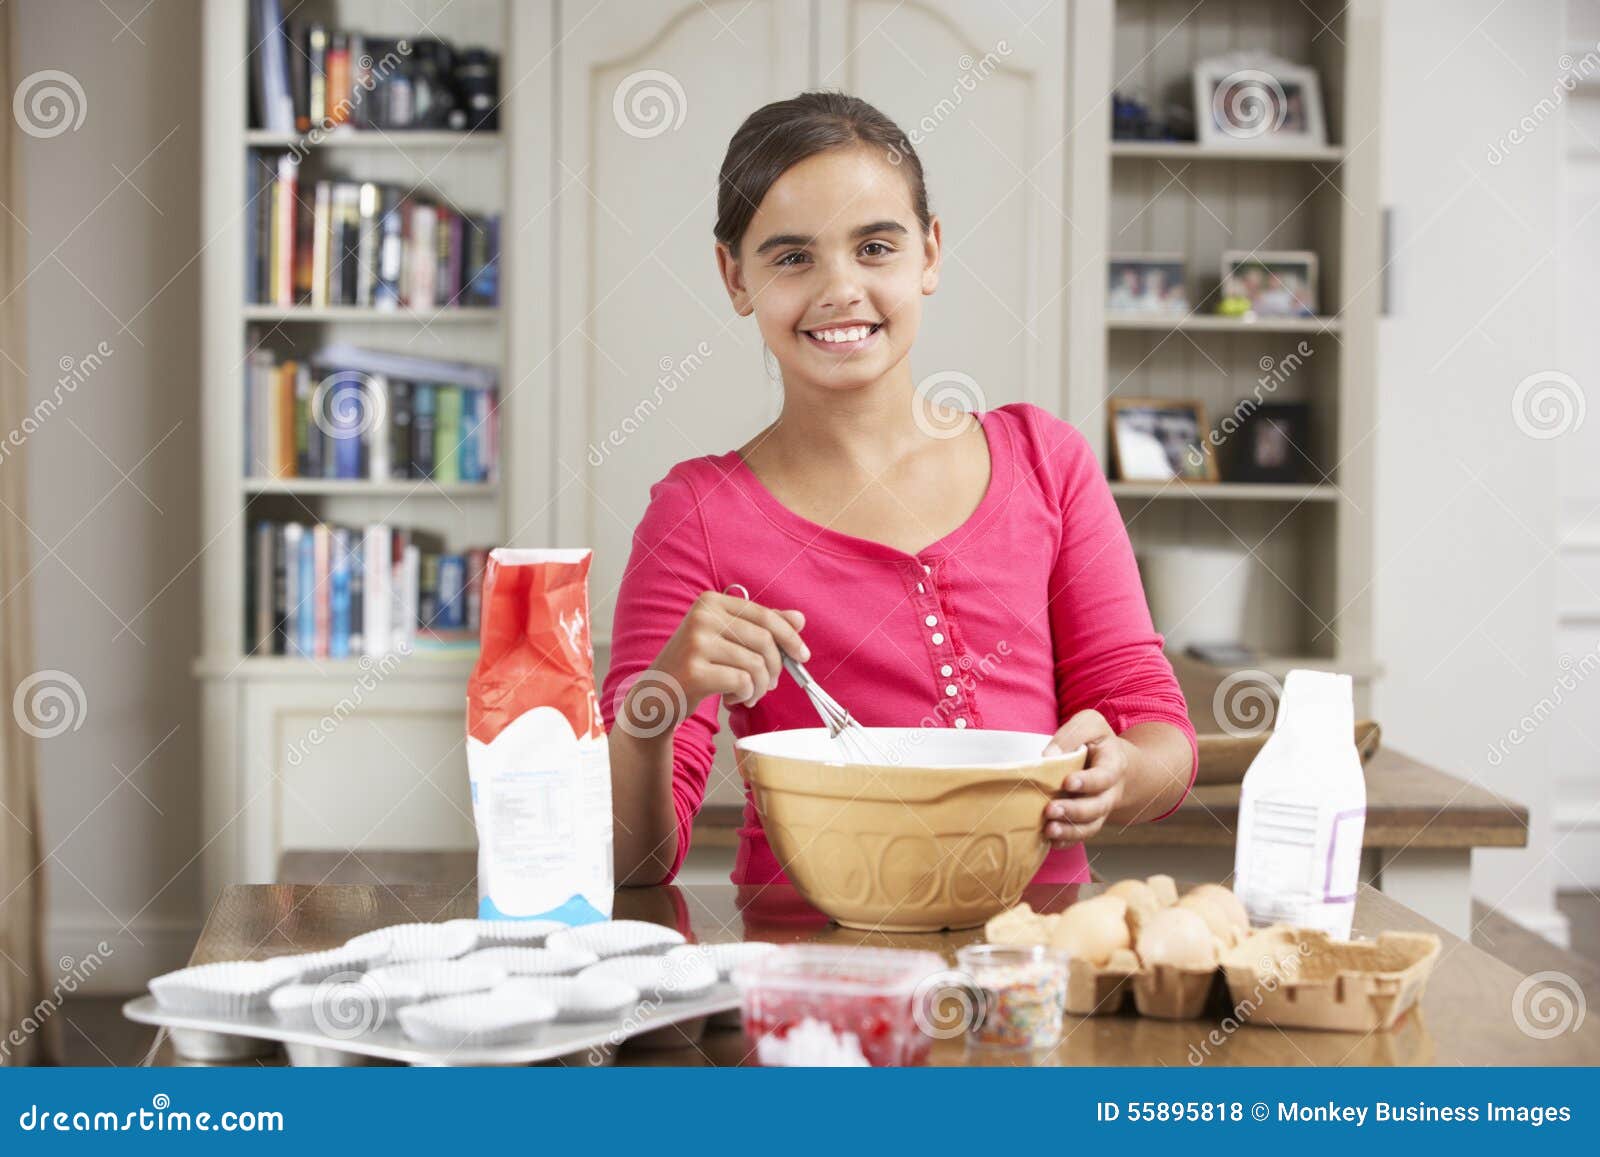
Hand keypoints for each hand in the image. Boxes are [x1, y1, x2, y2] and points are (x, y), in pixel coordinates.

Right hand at [632, 592, 808, 729]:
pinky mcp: (694, 672)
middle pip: (764, 640)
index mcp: (711, 602)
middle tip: (769, 683)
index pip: (764, 615)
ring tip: (748, 694)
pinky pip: (742, 682)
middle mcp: (702, 616)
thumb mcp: (726, 640)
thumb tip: (799, 618)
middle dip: (775, 667)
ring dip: (760, 686)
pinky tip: (733, 699)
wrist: (654, 696)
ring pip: (756, 664)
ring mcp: (696, 643)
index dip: (789, 636)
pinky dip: (745, 695)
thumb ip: (761, 627)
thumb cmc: (694, 666)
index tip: (801, 655)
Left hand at [1040, 709, 1129, 847]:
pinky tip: (1050, 839)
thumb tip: (1047, 756)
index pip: (1104, 776)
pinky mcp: (1088, 820)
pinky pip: (1082, 835)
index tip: (1067, 782)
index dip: (1088, 782)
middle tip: (1050, 810)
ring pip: (1091, 826)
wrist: (1113, 762)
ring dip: (1070, 830)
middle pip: (1098, 807)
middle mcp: (1110, 791)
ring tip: (1049, 829)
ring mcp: (1100, 809)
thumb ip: (1072, 734)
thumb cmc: (1096, 741)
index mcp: (1114, 765)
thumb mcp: (1090, 724)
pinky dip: (1067, 840)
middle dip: (1075, 811)